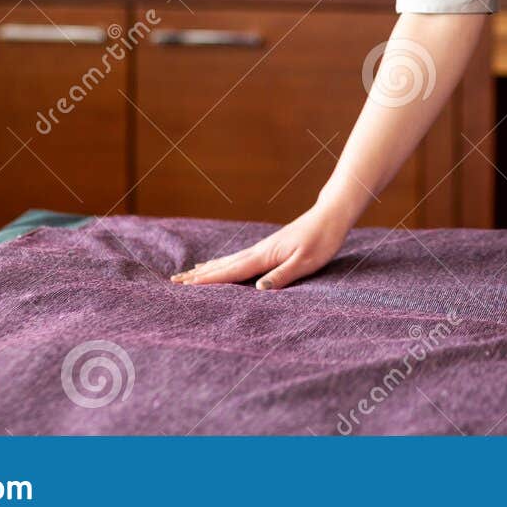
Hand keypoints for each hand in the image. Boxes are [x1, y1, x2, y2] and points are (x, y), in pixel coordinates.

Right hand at [170, 204, 350, 289]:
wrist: (331, 216)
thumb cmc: (322, 240)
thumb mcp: (307, 262)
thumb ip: (283, 276)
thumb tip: (259, 290)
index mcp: (265, 256)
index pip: (232, 271)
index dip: (210, 280)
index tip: (187, 285)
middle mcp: (259, 250)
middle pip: (224, 265)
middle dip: (200, 274)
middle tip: (176, 281)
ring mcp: (263, 247)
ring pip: (229, 260)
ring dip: (209, 268)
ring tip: (190, 274)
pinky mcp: (269, 247)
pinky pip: (239, 258)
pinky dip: (224, 263)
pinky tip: (221, 264)